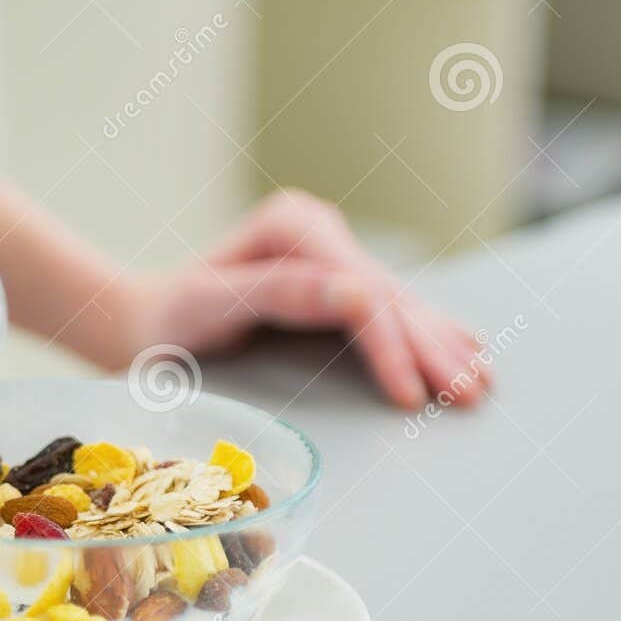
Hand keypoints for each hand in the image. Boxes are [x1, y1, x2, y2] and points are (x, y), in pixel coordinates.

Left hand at [113, 189, 488, 408]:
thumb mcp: (212, 306)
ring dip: (441, 343)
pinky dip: (426, 333)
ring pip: (398, 302)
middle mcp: (317, 230)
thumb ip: (282, 294)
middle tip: (469, 394)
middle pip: (388, 296)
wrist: (141, 323)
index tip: (413, 394)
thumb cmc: (166, 321)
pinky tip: (463, 348)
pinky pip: (389, 308)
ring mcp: (328, 251)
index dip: (392, 346)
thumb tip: (360, 295)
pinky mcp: (332, 277)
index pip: (360, 293)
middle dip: (431, 349)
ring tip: (479, 381)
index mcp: (292, 226)